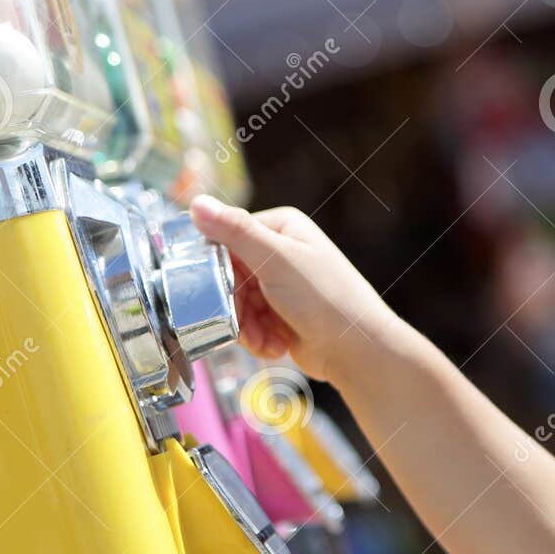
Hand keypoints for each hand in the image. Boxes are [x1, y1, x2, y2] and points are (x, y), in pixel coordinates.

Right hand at [188, 195, 408, 385]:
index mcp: (282, 227)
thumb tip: (196, 203)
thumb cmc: (325, 299)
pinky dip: (259, 338)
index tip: (220, 291)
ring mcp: (282, 285)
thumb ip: (235, 232)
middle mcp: (281, 252)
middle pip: (230, 277)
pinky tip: (276, 346)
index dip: (219, 269)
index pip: (227, 239)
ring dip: (248, 328)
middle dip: (236, 307)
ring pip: (238, 305)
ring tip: (267, 340)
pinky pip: (252, 324)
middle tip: (246, 324)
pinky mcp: (282, 315)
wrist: (357, 350)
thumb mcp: (276, 260)